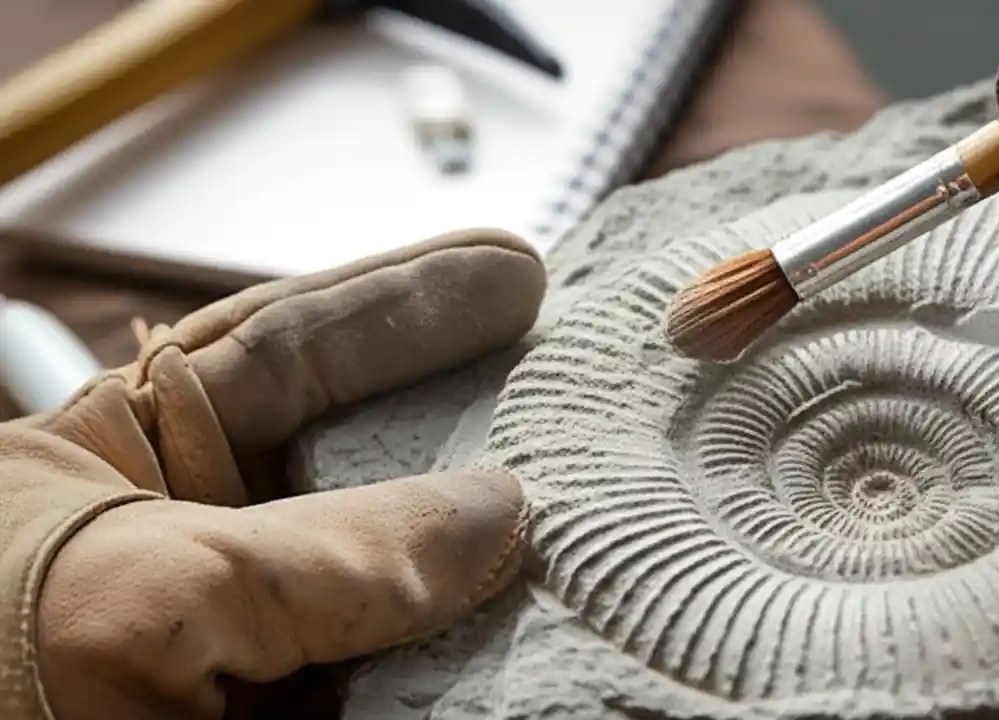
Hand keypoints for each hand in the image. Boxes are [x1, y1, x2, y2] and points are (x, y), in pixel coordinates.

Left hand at [0, 230, 545, 719]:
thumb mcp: (130, 593)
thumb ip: (314, 548)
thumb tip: (494, 513)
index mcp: (125, 461)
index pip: (281, 349)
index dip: (400, 301)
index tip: (512, 274)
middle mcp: (202, 542)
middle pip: (365, 453)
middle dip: (471, 414)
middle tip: (575, 383)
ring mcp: (255, 643)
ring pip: (401, 573)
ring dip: (492, 546)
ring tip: (593, 495)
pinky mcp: (298, 717)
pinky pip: (407, 673)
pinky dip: (474, 650)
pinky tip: (540, 621)